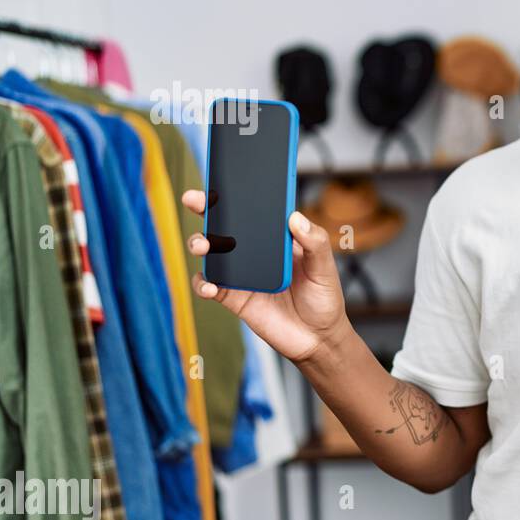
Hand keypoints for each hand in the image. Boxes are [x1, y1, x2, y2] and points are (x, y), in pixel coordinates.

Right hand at [182, 189, 349, 362]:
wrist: (318, 339)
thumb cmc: (324, 298)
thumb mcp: (325, 268)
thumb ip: (315, 242)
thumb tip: (295, 217)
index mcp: (276, 238)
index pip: (254, 210)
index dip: (237, 194)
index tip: (223, 180)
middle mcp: (254, 251)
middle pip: (224, 225)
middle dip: (205, 209)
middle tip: (194, 200)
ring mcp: (241, 273)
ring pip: (211, 252)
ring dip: (199, 243)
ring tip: (203, 245)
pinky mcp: (233, 297)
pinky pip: (210, 286)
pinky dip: (203, 283)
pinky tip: (208, 285)